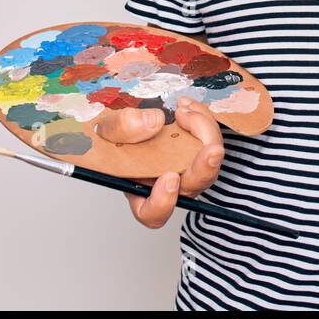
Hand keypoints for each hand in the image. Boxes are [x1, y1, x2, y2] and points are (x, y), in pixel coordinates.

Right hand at [95, 96, 224, 228]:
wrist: (126, 113)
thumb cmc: (111, 129)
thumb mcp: (105, 127)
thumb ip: (122, 127)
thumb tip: (153, 122)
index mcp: (139, 190)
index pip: (153, 213)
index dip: (163, 202)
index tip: (169, 178)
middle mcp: (165, 183)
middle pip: (192, 187)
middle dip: (205, 169)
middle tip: (212, 150)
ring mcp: (184, 167)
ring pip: (208, 162)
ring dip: (204, 134)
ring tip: (185, 111)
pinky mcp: (197, 147)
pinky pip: (209, 139)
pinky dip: (202, 119)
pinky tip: (187, 106)